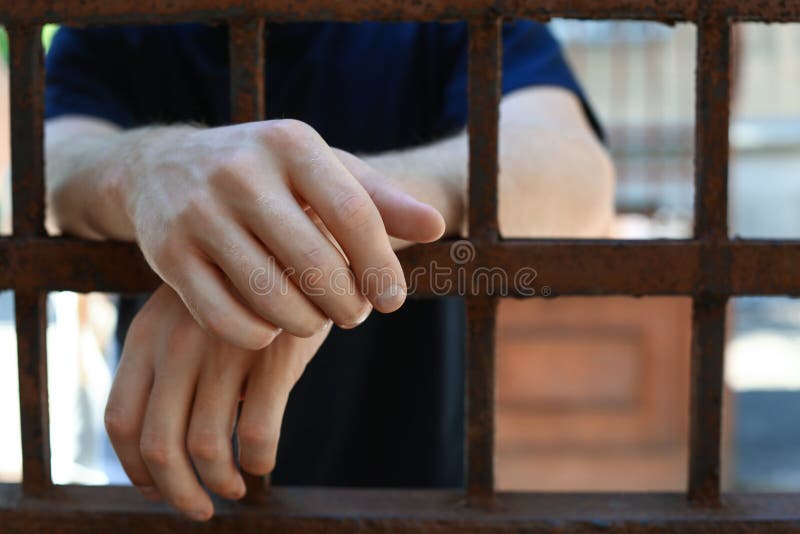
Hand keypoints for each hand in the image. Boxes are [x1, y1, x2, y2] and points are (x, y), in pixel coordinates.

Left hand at [104, 284, 330, 520]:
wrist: (295, 241)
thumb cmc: (240, 291)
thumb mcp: (187, 314)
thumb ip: (168, 364)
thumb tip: (166, 445)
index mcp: (146, 335)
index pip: (120, 419)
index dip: (134, 467)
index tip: (157, 485)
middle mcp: (177, 345)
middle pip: (158, 444)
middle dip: (176, 492)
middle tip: (198, 508)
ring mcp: (224, 350)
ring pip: (205, 448)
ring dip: (218, 483)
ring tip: (234, 489)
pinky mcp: (272, 359)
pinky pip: (255, 435)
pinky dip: (256, 463)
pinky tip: (262, 463)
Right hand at [117, 119, 443, 349]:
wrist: (162, 166)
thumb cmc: (266, 173)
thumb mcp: (322, 169)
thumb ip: (381, 197)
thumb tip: (436, 227)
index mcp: (290, 143)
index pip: (354, 214)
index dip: (381, 266)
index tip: (392, 300)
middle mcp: (240, 171)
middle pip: (316, 264)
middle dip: (347, 305)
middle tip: (353, 315)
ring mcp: (198, 213)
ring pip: (272, 298)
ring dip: (306, 324)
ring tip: (317, 320)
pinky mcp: (167, 253)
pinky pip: (224, 318)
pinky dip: (258, 334)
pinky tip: (271, 326)